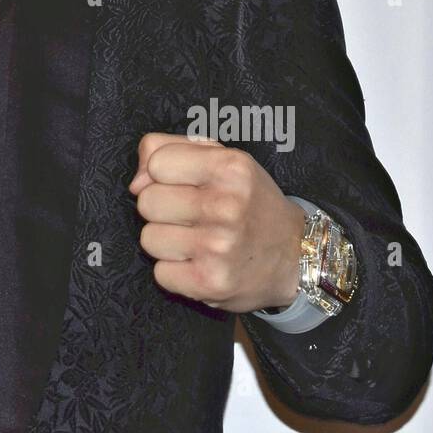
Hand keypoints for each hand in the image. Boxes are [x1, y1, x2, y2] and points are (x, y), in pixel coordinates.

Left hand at [128, 132, 304, 312]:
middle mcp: (225, 205)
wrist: (296, 254)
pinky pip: (160, 273)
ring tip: (196, 240)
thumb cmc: (249, 201)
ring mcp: (218, 247)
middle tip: (191, 215)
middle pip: (147, 202)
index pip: (156, 163)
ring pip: (148, 239)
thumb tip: (136, 182)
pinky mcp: (211, 282)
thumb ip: (170, 149)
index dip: (162, 174)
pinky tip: (199, 263)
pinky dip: (175, 271)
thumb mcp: (222, 158)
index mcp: (230, 167)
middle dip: (162, 209)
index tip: (184, 184)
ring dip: (166, 242)